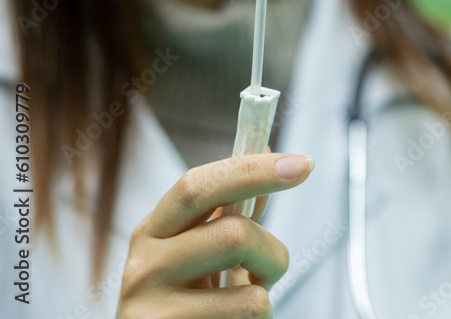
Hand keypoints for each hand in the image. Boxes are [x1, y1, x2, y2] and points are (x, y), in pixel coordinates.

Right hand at [116, 152, 314, 318]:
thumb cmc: (189, 302)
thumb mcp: (203, 252)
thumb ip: (234, 211)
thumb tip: (266, 151)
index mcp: (154, 230)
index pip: (197, 185)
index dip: (253, 170)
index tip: (302, 164)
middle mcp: (144, 265)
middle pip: (234, 234)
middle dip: (271, 252)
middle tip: (269, 271)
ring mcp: (150, 307)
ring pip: (250, 292)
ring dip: (265, 297)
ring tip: (245, 307)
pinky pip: (247, 317)